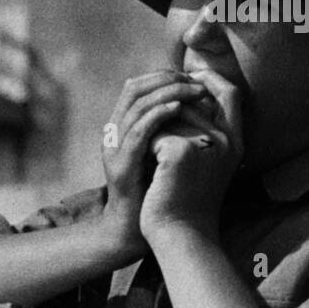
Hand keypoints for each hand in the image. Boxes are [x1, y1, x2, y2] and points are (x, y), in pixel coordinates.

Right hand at [101, 70, 211, 255]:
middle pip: (134, 89)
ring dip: (169, 92)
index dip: (163, 76)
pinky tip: (179, 109)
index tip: (192, 78)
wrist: (134, 231)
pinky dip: (159, 115)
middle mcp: (112, 134)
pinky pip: (139, 131)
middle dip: (167, 79)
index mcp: (120, 128)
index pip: (136, 87)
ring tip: (195, 91)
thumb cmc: (154, 193)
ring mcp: (114, 149)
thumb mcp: (159, 153)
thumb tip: (193, 106)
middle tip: (195, 82)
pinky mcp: (121, 165)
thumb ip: (167, 130)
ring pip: (137, 105)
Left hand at [139, 69, 243, 240]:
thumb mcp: (200, 161)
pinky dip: (147, 148)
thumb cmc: (184, 199)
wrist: (178, 235)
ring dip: (156, 129)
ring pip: (171, 112)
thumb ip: (200, 130)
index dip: (208, 80)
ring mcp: (207, 144)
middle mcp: (228, 140)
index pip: (230, 92)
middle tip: (158, 138)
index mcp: (236, 141)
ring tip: (156, 160)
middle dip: (171, 106)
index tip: (185, 82)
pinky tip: (152, 171)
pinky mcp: (182, 151)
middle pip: (196, 98)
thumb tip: (182, 95)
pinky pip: (155, 131)